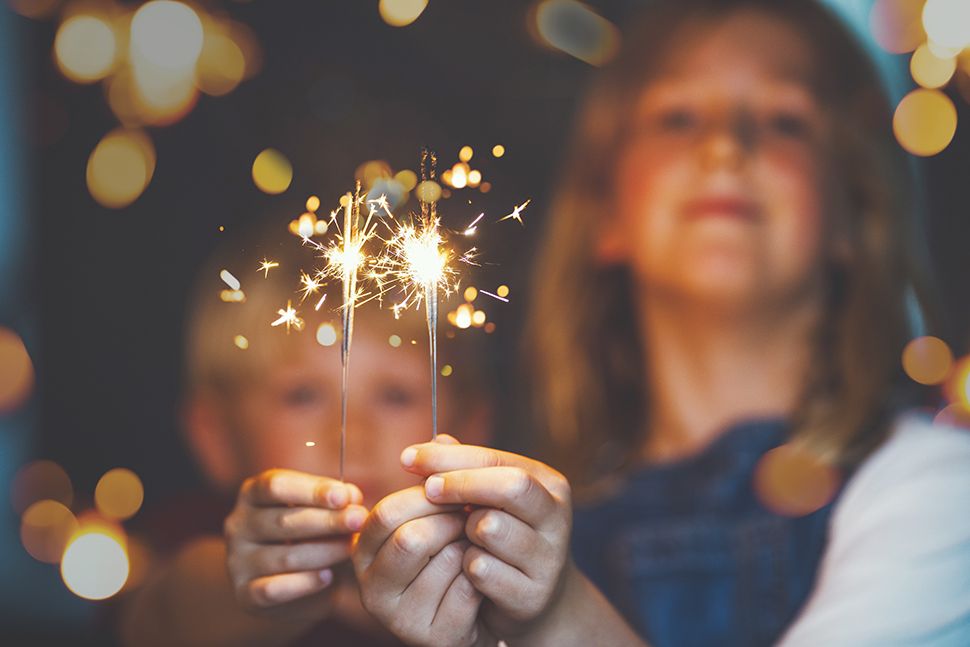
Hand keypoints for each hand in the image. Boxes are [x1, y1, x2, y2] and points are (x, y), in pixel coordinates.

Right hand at [224, 468, 366, 615]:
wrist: (289, 584)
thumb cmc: (308, 534)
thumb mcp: (318, 510)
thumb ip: (333, 501)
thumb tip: (351, 497)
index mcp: (252, 494)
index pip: (275, 486)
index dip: (311, 490)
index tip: (344, 497)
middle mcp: (238, 525)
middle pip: (282, 520)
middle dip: (327, 521)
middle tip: (359, 521)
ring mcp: (237, 561)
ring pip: (284, 556)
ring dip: (324, 551)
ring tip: (352, 548)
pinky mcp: (244, 594)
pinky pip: (273, 590)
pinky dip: (303, 583)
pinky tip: (327, 577)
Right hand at [352, 479, 486, 646]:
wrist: (474, 608)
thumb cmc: (450, 551)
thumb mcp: (436, 514)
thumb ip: (436, 477)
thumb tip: (440, 438)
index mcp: (365, 549)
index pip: (388, 512)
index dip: (427, 496)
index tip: (455, 490)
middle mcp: (371, 587)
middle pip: (411, 538)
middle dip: (451, 522)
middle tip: (473, 516)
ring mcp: (399, 617)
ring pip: (444, 562)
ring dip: (471, 547)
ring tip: (478, 545)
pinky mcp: (432, 636)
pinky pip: (467, 590)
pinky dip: (483, 575)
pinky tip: (484, 575)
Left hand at [400, 437, 572, 638]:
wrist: (531, 600)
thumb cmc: (501, 538)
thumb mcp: (487, 499)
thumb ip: (463, 469)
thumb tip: (427, 445)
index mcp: (548, 484)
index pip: (497, 459)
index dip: (450, 458)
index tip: (408, 459)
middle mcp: (556, 517)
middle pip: (510, 486)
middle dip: (461, 485)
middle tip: (428, 490)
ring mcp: (548, 558)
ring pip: (492, 528)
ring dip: (464, 531)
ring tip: (462, 537)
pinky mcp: (532, 595)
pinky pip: (483, 570)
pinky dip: (465, 565)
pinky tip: (466, 567)